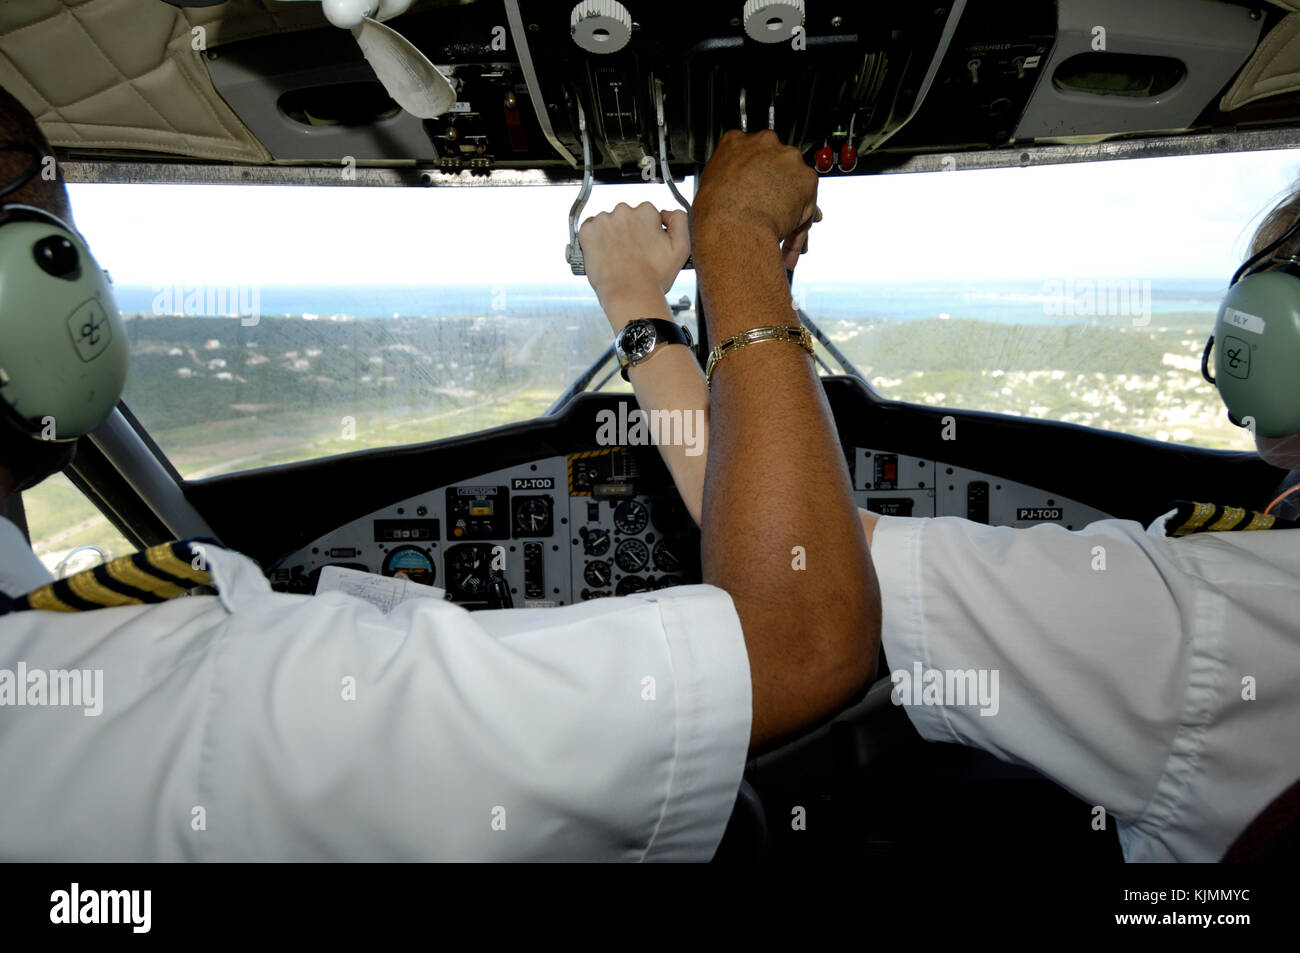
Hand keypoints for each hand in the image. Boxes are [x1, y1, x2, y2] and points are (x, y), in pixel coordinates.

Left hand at [578, 202, 689, 315]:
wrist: (630, 294)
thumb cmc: (654, 277)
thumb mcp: (681, 248)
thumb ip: (680, 221)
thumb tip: (668, 213)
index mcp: (646, 212)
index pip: (645, 213)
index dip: (646, 231)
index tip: (644, 244)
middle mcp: (624, 211)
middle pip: (625, 217)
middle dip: (627, 231)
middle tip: (631, 253)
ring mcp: (603, 220)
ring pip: (607, 223)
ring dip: (610, 235)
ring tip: (617, 256)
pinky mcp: (587, 232)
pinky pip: (589, 229)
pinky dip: (593, 239)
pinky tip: (603, 254)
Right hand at [691, 129, 819, 266]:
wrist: (735, 230)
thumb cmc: (716, 213)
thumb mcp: (708, 185)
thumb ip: (728, 178)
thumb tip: (734, 188)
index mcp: (735, 141)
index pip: (749, 149)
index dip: (752, 168)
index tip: (751, 182)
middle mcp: (764, 142)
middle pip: (775, 157)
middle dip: (774, 178)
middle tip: (764, 204)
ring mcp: (787, 157)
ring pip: (794, 175)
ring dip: (790, 195)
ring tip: (777, 224)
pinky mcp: (806, 177)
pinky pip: (809, 196)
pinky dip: (803, 214)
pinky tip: (788, 230)